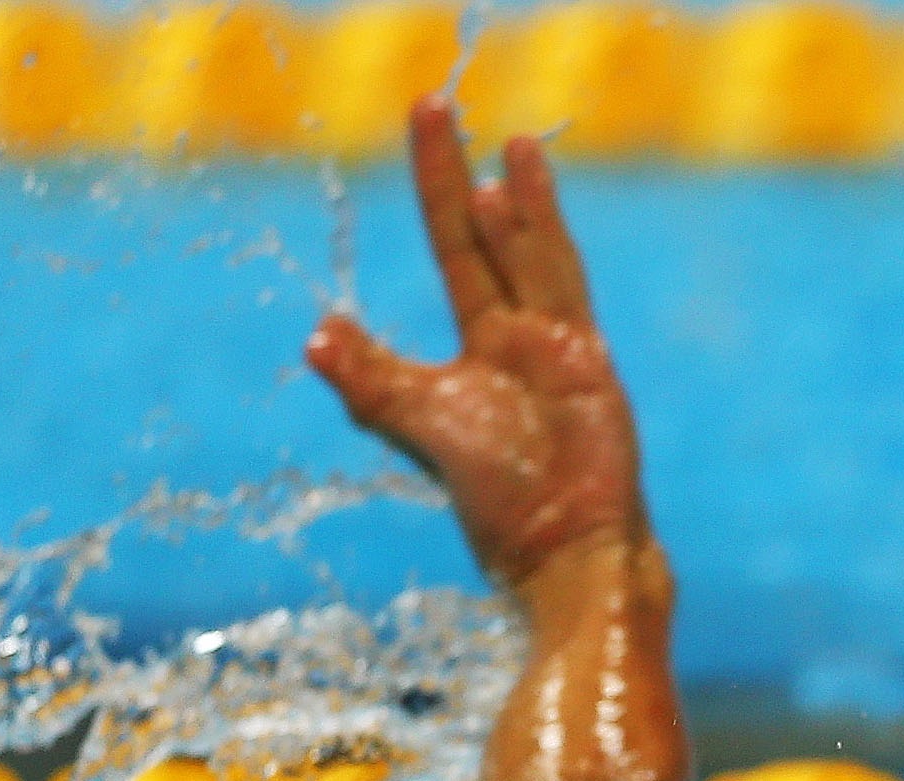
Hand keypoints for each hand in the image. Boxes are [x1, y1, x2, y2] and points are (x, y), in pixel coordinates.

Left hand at [307, 99, 648, 593]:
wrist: (563, 549)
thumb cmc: (498, 502)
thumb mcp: (420, 428)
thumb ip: (372, 381)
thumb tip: (316, 336)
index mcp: (480, 350)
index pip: (454, 250)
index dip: (437, 189)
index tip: (426, 131)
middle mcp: (520, 335)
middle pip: (486, 238)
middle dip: (458, 177)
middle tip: (437, 108)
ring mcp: (558, 342)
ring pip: (529, 252)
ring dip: (511, 199)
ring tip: (500, 144)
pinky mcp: (586, 357)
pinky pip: (558, 279)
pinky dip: (538, 232)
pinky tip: (518, 187)